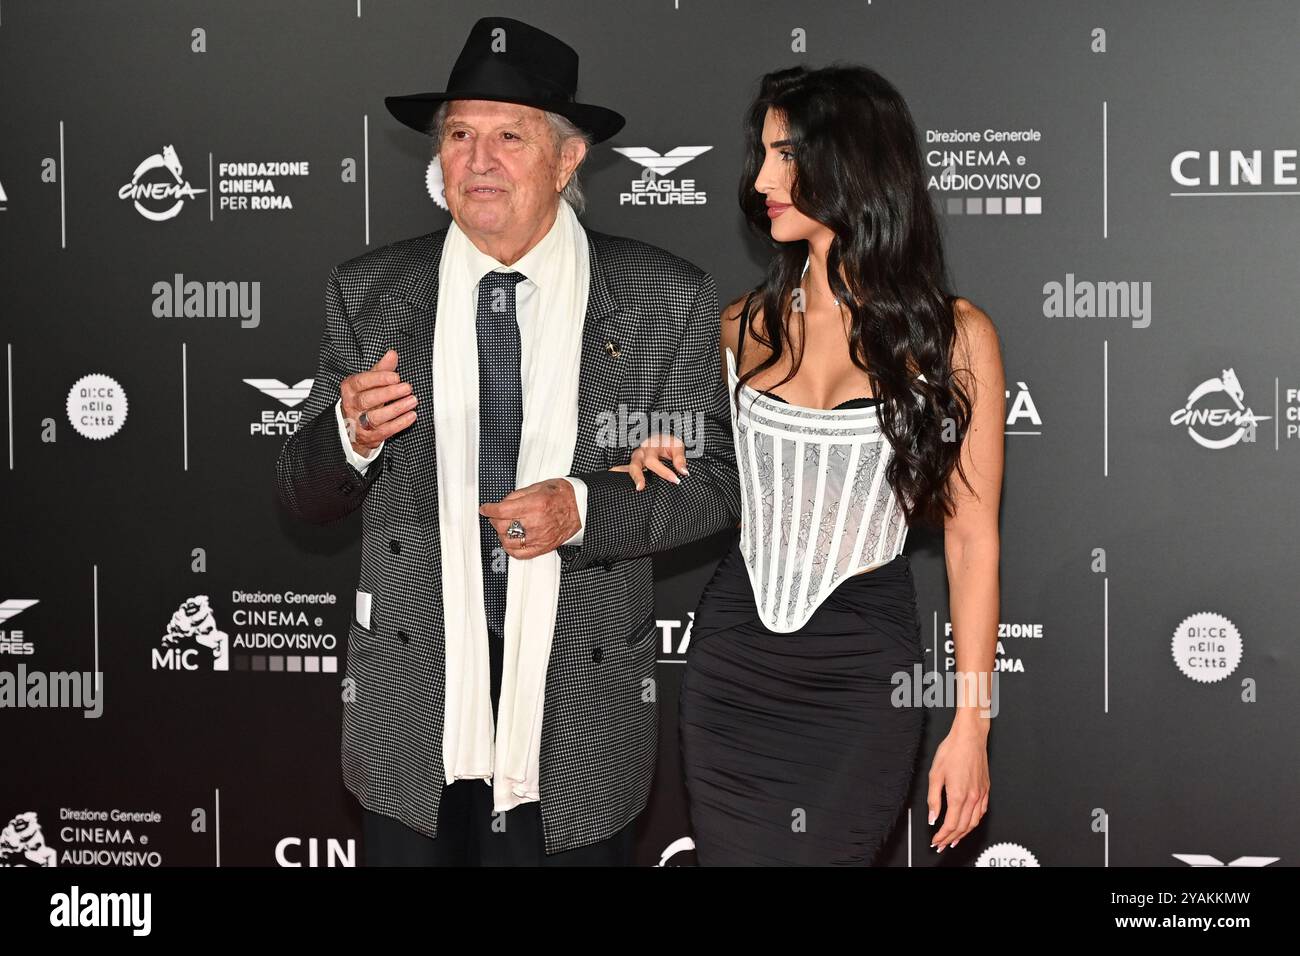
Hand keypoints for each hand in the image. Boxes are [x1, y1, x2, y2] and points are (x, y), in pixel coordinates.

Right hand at [341, 349, 416, 454]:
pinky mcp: (369, 437)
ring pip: (376, 417)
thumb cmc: (362, 400)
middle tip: (407, 387)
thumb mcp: (368, 383)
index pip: (362, 382)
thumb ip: (381, 369)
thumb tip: (392, 354)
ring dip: (397, 409)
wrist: (351, 428)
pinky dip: (400, 423)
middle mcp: (352, 405)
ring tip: (412, 401)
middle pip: (367, 400)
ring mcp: (359, 423)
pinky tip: (411, 415)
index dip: (379, 378)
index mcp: (350, 389)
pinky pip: (385, 431)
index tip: (396, 377)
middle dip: (389, 393)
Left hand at [478, 478, 579, 559]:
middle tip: (495, 516)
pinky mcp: (543, 547)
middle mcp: (536, 522)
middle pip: (503, 526)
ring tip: (503, 527)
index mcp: (535, 504)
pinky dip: (510, 548)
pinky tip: (510, 540)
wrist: (581, 507)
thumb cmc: (562, 496)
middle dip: (494, 520)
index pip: (502, 510)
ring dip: (501, 534)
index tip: (485, 508)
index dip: (489, 509)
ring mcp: (539, 537)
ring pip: (508, 541)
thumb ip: (518, 495)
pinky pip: (520, 553)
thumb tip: (502, 503)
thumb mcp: (539, 486)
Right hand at [610, 433, 688, 490]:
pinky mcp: (633, 467)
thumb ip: (679, 459)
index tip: (675, 480)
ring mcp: (635, 461)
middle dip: (638, 476)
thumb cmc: (668, 444)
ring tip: (639, 489)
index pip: (653, 461)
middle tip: (641, 487)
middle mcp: (640, 454)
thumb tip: (684, 472)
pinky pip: (626, 472)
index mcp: (650, 447)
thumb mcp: (676, 446)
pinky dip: (626, 479)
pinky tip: (630, 490)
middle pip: (635, 465)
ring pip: (630, 470)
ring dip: (633, 479)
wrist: (662, 440)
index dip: (663, 472)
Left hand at [926, 723, 989, 852]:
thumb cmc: (952, 751)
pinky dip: (974, 823)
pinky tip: (968, 824)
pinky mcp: (986, 789)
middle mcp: (972, 797)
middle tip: (942, 845)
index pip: (950, 824)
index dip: (942, 836)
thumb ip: (933, 799)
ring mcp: (981, 794)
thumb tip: (932, 817)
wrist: (970, 738)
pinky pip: (981, 812)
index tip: (935, 840)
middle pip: (962, 827)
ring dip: (963, 834)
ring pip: (973, 822)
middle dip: (951, 839)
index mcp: (958, 795)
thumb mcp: (935, 774)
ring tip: (954, 840)